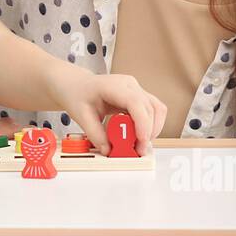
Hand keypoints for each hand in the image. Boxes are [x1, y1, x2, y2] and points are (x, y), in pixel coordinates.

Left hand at [45, 64, 165, 154]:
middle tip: (137, 150)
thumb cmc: (78, 95)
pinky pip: (154, 112)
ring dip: (153, 130)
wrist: (78, 86)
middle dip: (148, 132)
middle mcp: (129, 85)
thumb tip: (109, 150)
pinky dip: (150, 126)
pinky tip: (138, 136)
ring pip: (157, 109)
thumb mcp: (80, 116)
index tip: (141, 141)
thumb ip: (95, 134)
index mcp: (113, 86)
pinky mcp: (139, 97)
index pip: (135, 102)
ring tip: (138, 144)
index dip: (142, 122)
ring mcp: (137, 90)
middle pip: (150, 108)